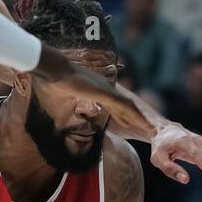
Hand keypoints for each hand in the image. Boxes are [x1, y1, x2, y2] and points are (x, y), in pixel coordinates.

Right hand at [34, 44, 155, 139]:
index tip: (126, 124)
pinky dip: (135, 115)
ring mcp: (107, 90)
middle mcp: (104, 88)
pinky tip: (144, 124)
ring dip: (138, 118)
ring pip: (127, 106)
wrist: (53, 72)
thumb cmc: (52, 88)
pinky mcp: (107, 93)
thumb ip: (64, 116)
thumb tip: (58, 130)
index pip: (111, 105)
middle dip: (133, 118)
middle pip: (123, 106)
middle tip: (143, 128)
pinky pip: (126, 106)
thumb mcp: (59, 108)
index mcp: (94, 91)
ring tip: (148, 128)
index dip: (119, 115)